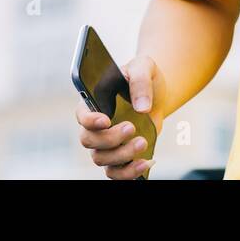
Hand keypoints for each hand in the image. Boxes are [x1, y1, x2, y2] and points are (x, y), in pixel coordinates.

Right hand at [76, 54, 165, 179]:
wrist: (157, 94)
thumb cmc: (144, 76)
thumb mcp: (144, 67)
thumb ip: (140, 81)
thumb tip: (142, 108)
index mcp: (94, 101)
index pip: (82, 115)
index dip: (90, 120)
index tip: (106, 120)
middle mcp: (95, 125)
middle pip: (88, 141)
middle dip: (109, 139)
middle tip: (131, 128)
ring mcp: (106, 143)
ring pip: (101, 159)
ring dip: (122, 156)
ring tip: (143, 143)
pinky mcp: (120, 156)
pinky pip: (116, 172)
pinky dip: (129, 173)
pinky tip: (146, 162)